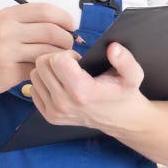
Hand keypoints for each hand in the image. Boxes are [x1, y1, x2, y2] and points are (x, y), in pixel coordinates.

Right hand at [0, 3, 75, 100]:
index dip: (64, 18)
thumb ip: (27, 23)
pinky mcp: (8, 72)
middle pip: (51, 31)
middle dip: (67, 40)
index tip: (72, 26)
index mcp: (9, 15)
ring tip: (61, 59)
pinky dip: (45, 70)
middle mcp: (7, 30)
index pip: (46, 11)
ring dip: (60, 57)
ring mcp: (7, 52)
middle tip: (70, 46)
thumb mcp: (1, 25)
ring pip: (47, 51)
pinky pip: (36, 69)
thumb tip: (62, 25)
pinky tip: (45, 70)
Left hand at [29, 42, 148, 130]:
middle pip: (42, 65)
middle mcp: (65, 104)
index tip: (79, 60)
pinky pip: (33, 89)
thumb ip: (125, 60)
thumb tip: (112, 48)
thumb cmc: (124, 93)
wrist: (121, 120)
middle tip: (72, 65)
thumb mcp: (133, 75)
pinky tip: (61, 84)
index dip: (68, 54)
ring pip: (34, 75)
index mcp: (82, 92)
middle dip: (56, 58)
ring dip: (49, 70)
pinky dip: (45, 82)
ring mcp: (55, 112)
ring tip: (67, 74)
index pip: (57, 60)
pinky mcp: (50, 116)